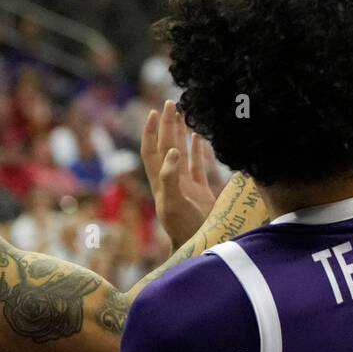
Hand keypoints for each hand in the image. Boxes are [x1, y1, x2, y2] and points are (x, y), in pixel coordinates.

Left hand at [141, 100, 217, 247]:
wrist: (200, 248)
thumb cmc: (183, 229)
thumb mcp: (172, 203)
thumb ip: (170, 177)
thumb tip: (172, 151)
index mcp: (161, 182)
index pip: (152, 151)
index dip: (151, 132)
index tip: (155, 112)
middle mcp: (171, 181)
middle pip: (166, 147)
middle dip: (167, 125)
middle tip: (171, 103)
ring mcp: (186, 186)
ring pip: (181, 153)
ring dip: (181, 134)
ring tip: (184, 114)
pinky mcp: (201, 192)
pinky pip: (198, 166)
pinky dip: (198, 150)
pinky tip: (200, 138)